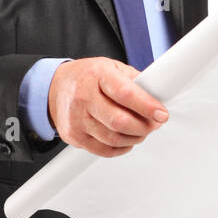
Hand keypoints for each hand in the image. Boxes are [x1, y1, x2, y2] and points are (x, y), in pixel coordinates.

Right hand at [48, 57, 168, 156]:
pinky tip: (127, 139)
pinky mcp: (73, 136)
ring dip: (135, 138)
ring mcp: (76, 119)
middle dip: (144, 126)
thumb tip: (158, 94)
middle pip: (119, 121)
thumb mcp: (112, 67)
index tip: (161, 113)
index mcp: (97, 75)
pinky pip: (104, 150)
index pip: (125, 93)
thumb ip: (135, 80)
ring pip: (113, 139)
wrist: (55, 88)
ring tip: (141, 130)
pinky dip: (121, 148)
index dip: (147, 106)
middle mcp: (84, 97)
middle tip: (154, 123)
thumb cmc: (87, 77)